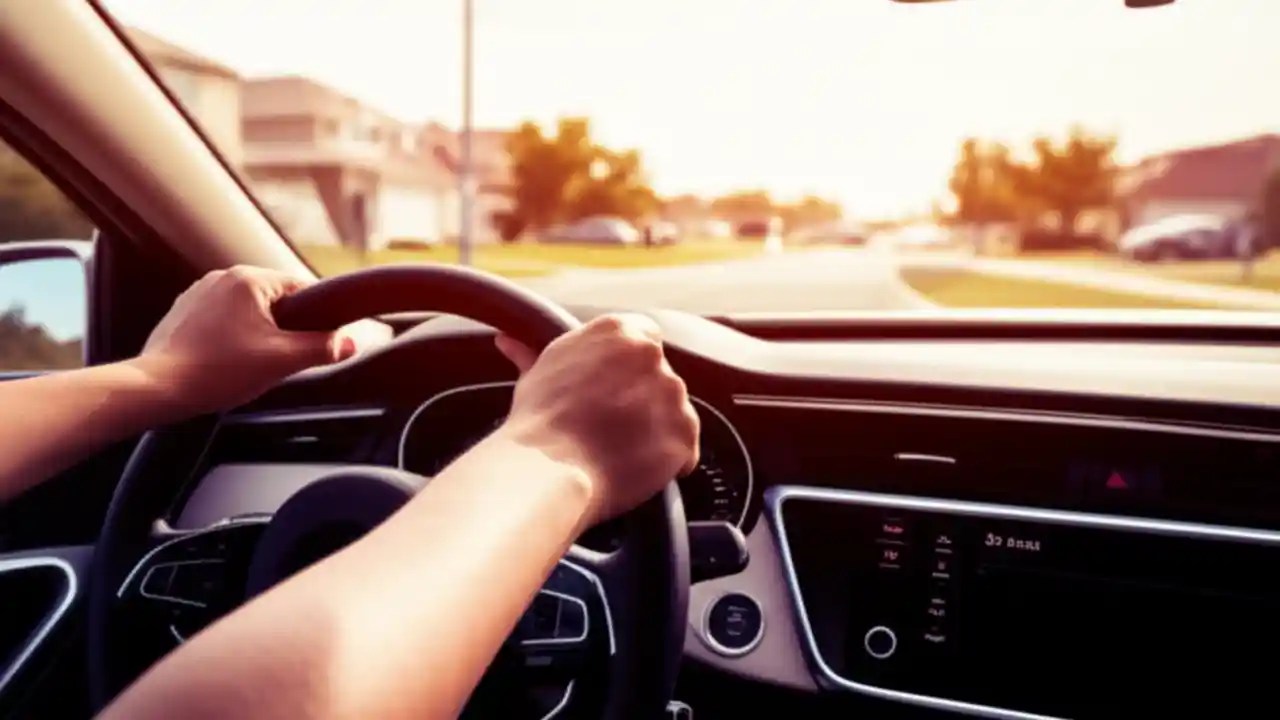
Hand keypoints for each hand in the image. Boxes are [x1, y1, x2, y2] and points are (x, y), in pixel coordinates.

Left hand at [137, 266, 388, 413]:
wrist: (158, 388)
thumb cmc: (217, 371)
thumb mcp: (282, 361)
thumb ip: (322, 348)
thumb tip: (350, 342)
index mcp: (249, 279)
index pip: (302, 289)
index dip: (316, 318)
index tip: (317, 343)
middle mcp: (222, 277)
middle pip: (275, 301)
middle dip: (283, 330)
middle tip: (279, 361)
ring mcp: (199, 293)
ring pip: (248, 312)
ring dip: (257, 335)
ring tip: (248, 365)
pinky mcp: (183, 312)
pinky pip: (222, 320)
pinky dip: (231, 339)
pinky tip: (226, 364)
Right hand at [495, 314, 699, 524]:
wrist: (548, 471)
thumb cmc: (538, 422)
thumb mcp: (535, 375)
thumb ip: (535, 353)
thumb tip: (510, 341)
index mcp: (620, 332)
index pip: (645, 337)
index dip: (629, 366)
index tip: (615, 385)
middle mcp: (653, 358)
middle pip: (660, 376)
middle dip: (642, 398)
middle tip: (610, 422)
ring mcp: (672, 399)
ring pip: (674, 412)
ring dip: (656, 428)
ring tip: (619, 448)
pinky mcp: (683, 438)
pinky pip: (685, 450)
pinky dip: (669, 461)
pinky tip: (636, 466)